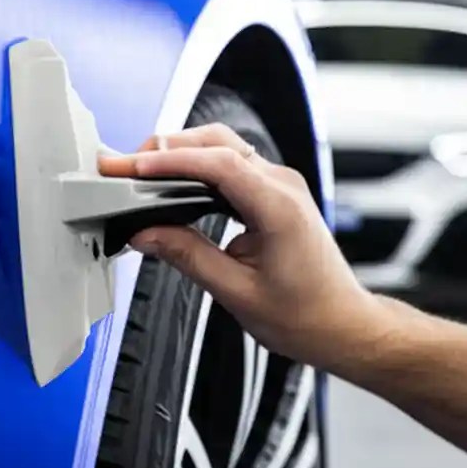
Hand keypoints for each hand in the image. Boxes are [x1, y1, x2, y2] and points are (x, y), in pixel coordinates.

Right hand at [98, 124, 404, 372]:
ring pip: (223, 148)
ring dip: (180, 154)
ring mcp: (281, 186)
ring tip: (140, 173)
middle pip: (217, 142)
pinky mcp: (275, 194)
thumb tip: (147, 233)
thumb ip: (187, 256)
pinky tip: (173, 184)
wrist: (342, 324)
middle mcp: (283, 186)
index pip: (217, 163)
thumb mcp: (236, 292)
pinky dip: (197, 167)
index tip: (133, 167)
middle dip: (166, 149)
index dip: (170, 161)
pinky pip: (232, 165)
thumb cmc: (305, 315)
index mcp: (279, 206)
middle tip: (124, 166)